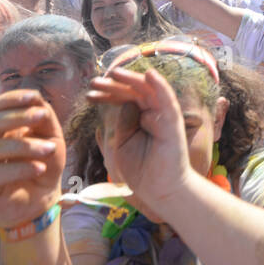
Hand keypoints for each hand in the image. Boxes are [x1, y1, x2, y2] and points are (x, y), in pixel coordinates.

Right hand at [0, 90, 64, 230]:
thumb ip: (43, 120)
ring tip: (49, 150)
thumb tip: (37, 100)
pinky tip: (39, 168)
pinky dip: (19, 168)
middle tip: (42, 117)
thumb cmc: (42, 169)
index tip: (34, 96)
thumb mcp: (50, 140)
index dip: (10, 100)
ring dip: (23, 146)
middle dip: (16, 118)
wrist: (41, 204)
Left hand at [85, 66, 194, 221]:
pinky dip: (161, 86)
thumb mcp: (124, 143)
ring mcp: (164, 117)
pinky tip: (149, 75)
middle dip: (113, 85)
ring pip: (148, 91)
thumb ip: (123, 122)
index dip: (108, 94)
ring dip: (131, 80)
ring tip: (113, 73)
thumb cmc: (143, 169)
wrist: (160, 191)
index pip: (125, 99)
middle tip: (94, 81)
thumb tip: (122, 102)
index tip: (90, 95)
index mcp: (142, 118)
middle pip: (133, 92)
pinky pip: (168, 100)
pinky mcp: (173, 123)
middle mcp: (154, 113)